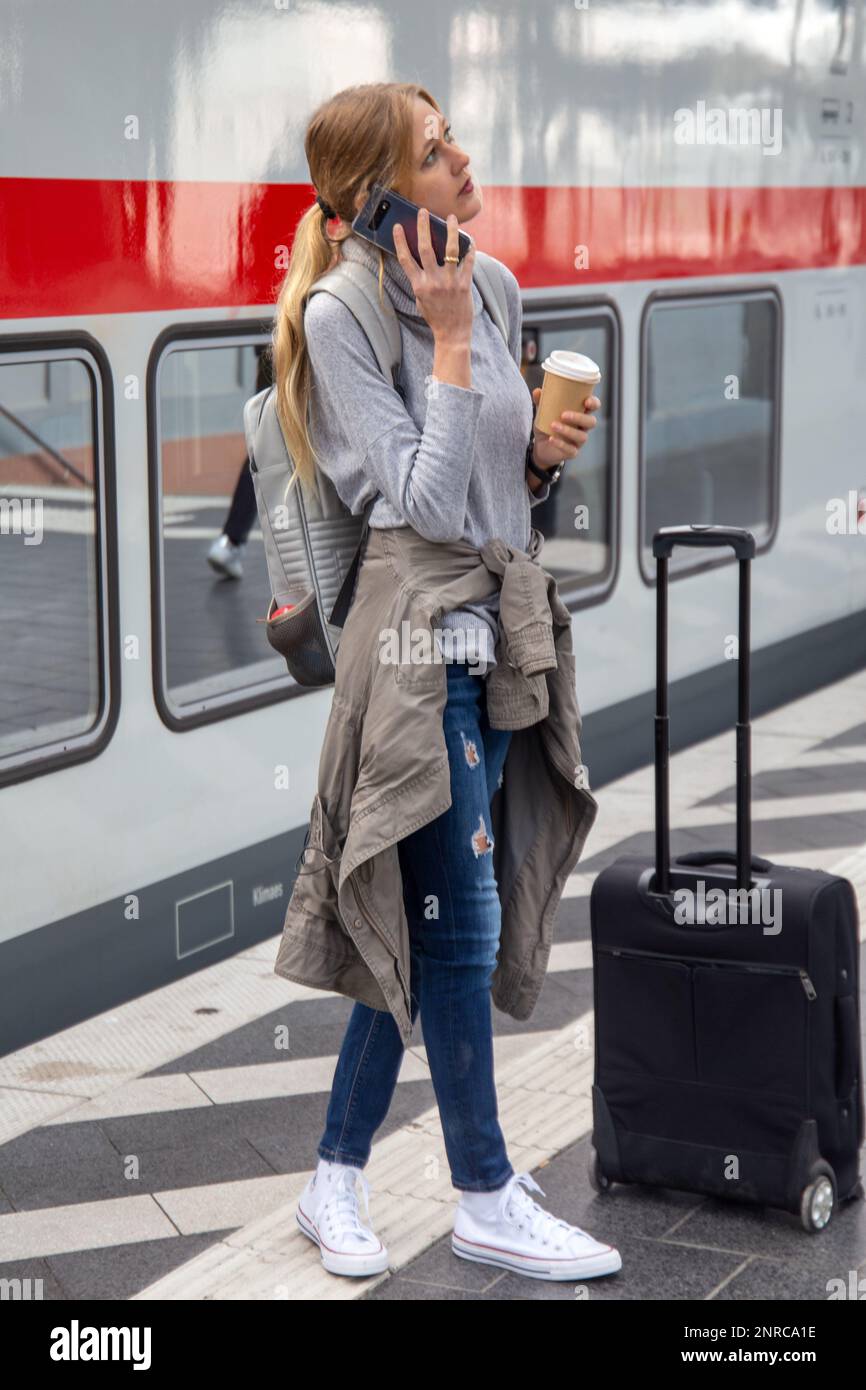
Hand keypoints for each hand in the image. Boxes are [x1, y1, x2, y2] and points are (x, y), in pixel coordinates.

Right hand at [392, 209, 475, 341]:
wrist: (452, 334)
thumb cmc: (435, 315)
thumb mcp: (421, 299)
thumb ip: (421, 279)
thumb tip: (422, 256)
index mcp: (418, 285)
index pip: (405, 259)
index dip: (400, 241)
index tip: (397, 226)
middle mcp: (432, 282)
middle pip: (425, 248)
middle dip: (423, 227)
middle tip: (423, 212)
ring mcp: (449, 283)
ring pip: (449, 249)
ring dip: (450, 231)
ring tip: (451, 218)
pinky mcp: (464, 285)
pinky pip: (468, 261)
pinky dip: (470, 249)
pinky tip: (470, 239)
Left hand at [530, 388, 599, 470]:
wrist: (541, 446)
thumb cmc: (547, 425)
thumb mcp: (543, 412)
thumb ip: (541, 402)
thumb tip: (537, 391)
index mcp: (580, 414)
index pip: (594, 407)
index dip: (594, 403)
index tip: (587, 401)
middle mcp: (583, 427)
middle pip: (591, 422)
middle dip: (579, 417)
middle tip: (563, 415)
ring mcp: (578, 441)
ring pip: (582, 436)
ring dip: (568, 430)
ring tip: (553, 425)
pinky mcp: (572, 452)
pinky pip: (571, 450)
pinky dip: (561, 444)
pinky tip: (551, 439)